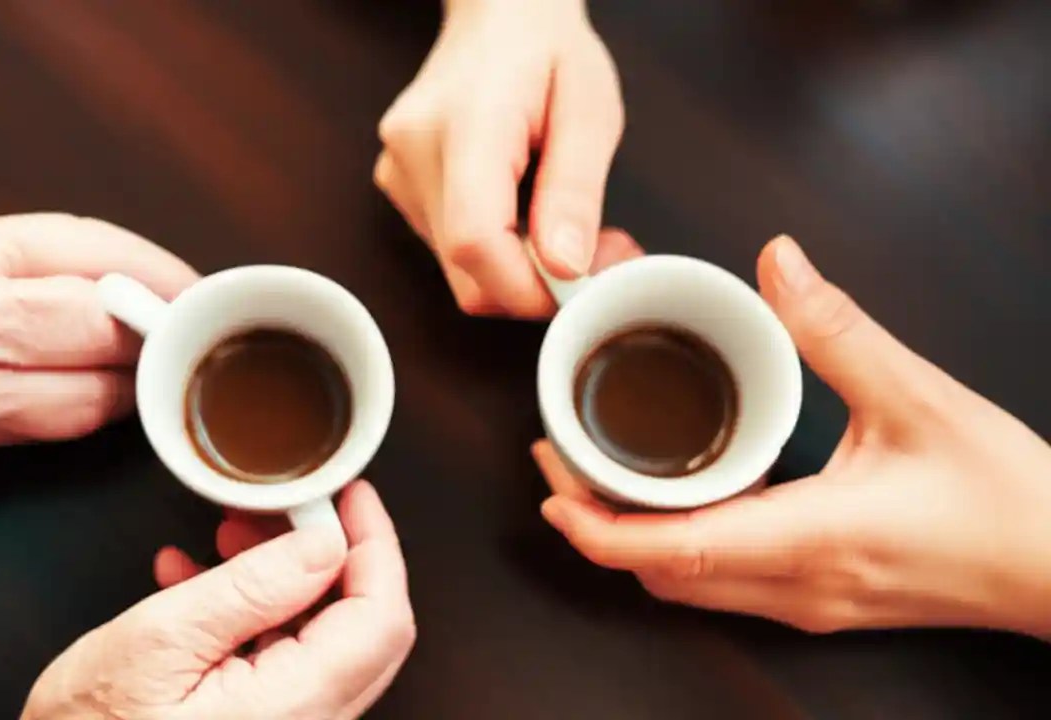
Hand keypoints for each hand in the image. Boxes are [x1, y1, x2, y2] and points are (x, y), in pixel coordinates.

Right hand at [0, 213, 196, 477]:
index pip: (92, 258)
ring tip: (135, 372)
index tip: (195, 289)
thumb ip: (43, 261)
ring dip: (124, 390)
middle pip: (101, 335)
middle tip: (178, 336)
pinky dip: (68, 416)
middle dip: (152, 339)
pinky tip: (75, 398)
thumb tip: (135, 284)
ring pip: (83, 406)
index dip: (159, 276)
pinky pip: (35, 437)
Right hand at [22, 481, 415, 719]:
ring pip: (324, 638)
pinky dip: (256, 614)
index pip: (380, 617)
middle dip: (330, 554)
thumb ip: (250, 590)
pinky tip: (201, 583)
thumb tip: (323, 544)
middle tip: (289, 510)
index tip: (351, 496)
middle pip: (364, 627)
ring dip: (285, 579)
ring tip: (230, 538)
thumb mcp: (158, 641)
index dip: (375, 545)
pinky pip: (285, 661)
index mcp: (295, 706)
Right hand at [375, 0, 624, 316]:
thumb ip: (576, 191)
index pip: (476, 241)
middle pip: (467, 273)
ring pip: (461, 272)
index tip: (586, 284)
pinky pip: (451, 252)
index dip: (531, 286)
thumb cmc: (546, 50)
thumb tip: (566, 266)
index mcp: (465, 126)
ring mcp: (399, 175)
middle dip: (538, 286)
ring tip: (568, 226)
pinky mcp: (401, 189)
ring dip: (522, 270)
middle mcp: (414, 155)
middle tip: (599, 254)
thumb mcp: (589, 110)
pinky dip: (499, 252)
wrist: (495, 14)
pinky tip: (528, 213)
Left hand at [536, 235, 1050, 636]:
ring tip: (601, 474)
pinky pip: (724, 580)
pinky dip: (680, 541)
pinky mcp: (820, 597)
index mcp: (808, 540)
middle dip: (596, 525)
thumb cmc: (1006, 497)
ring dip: (634, 537)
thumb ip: (837, 329)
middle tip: (562, 460)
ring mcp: (807, 602)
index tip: (552, 486)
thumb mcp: (920, 398)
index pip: (671, 552)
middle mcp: (794, 586)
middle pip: (661, 574)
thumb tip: (779, 264)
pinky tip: (681, 492)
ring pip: (688, 585)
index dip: (597, 527)